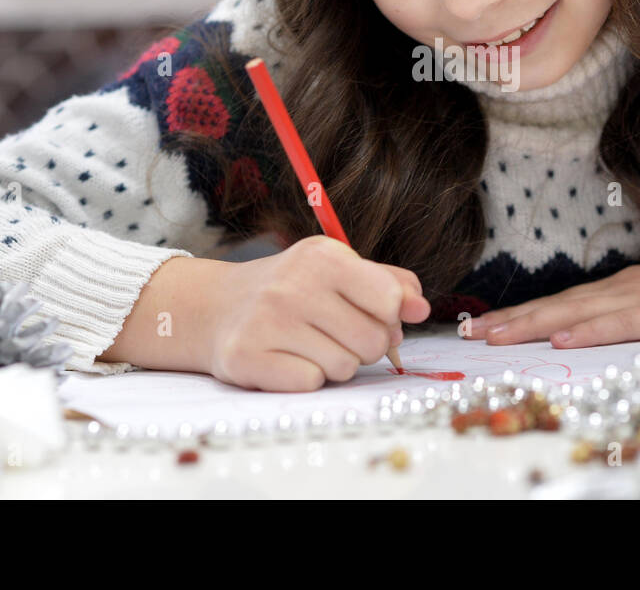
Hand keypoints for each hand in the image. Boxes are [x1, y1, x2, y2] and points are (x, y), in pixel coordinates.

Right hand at [206, 236, 430, 390]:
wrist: (217, 306)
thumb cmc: (294, 289)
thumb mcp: (341, 271)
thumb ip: (390, 285)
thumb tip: (421, 308)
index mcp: (323, 256)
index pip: (390, 299)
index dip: (388, 316)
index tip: (367, 312)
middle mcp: (293, 284)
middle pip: (373, 342)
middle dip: (365, 345)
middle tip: (335, 332)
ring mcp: (267, 322)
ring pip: (345, 368)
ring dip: (335, 363)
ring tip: (308, 343)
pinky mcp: (247, 358)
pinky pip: (311, 384)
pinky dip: (306, 377)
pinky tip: (287, 358)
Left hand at [462, 247, 639, 347]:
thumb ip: (632, 315)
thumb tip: (595, 329)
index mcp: (620, 288)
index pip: (560, 303)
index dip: (520, 314)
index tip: (483, 325)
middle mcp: (621, 288)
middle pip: (556, 306)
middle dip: (511, 320)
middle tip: (469, 332)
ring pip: (576, 312)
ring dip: (533, 324)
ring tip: (495, 335)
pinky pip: (622, 323)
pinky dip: (591, 331)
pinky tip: (564, 339)